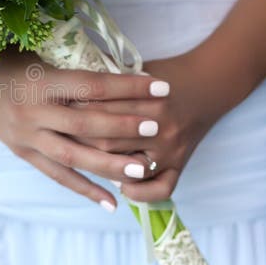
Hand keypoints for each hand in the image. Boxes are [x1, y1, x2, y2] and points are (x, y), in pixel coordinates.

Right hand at [0, 48, 171, 210]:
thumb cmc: (12, 59)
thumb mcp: (42, 57)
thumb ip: (77, 72)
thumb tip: (127, 76)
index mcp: (41, 81)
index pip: (92, 86)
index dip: (128, 86)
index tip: (161, 86)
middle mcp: (32, 112)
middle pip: (85, 123)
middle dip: (123, 127)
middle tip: (156, 128)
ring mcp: (26, 137)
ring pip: (73, 156)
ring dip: (109, 165)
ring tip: (141, 170)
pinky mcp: (23, 154)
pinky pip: (57, 176)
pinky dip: (84, 189)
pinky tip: (112, 202)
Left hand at [74, 48, 225, 203]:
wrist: (207, 83)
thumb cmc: (162, 76)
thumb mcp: (137, 71)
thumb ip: (108, 85)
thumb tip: (69, 95)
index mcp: (149, 100)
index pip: (101, 112)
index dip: (75, 113)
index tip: (58, 112)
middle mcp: (162, 128)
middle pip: (107, 142)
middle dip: (80, 141)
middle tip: (61, 138)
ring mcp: (172, 151)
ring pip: (126, 168)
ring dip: (103, 168)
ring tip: (83, 161)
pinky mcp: (181, 166)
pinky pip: (159, 190)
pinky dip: (138, 193)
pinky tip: (123, 187)